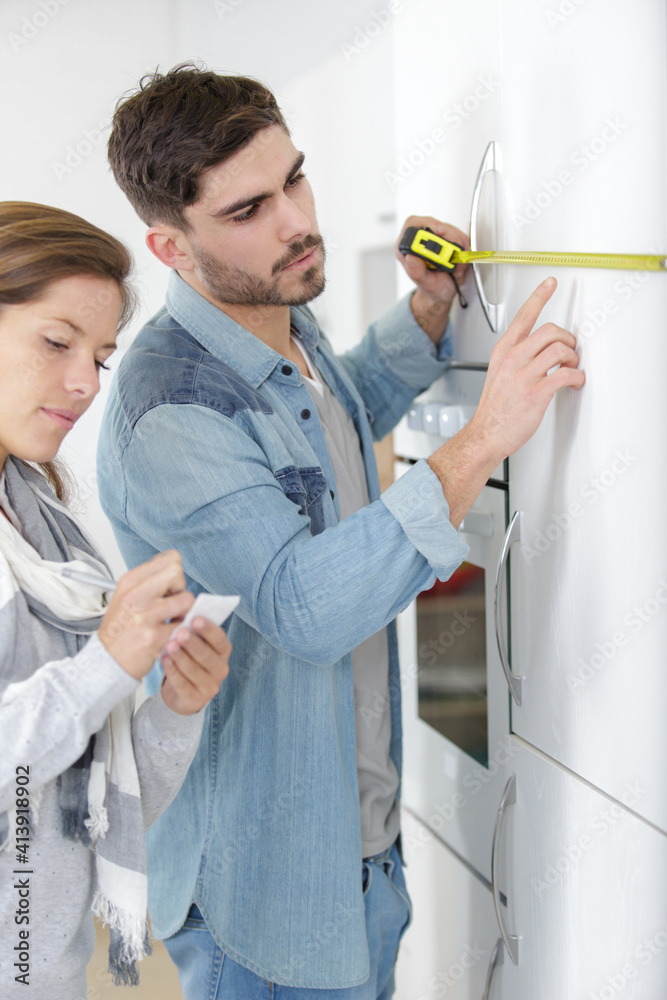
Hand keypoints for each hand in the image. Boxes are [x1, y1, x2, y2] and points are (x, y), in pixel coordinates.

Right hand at [98, 550, 193, 680]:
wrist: (106, 661)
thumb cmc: (120, 629)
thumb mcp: (125, 596)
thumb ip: (148, 581)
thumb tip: (175, 570)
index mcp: (129, 582)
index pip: (168, 559)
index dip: (175, 573)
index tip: (169, 587)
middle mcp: (135, 596)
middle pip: (177, 573)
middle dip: (181, 588)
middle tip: (173, 603)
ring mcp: (144, 616)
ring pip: (186, 600)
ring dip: (185, 612)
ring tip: (173, 620)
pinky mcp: (153, 638)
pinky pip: (184, 626)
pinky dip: (183, 631)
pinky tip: (171, 635)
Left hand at [160, 618, 230, 714]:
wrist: (181, 692)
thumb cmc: (187, 659)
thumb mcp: (193, 644)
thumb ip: (191, 629)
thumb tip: (182, 609)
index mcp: (222, 652)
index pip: (220, 640)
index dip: (208, 630)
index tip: (195, 618)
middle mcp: (220, 669)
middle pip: (208, 656)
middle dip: (193, 643)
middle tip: (180, 632)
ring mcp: (210, 687)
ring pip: (194, 670)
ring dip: (181, 657)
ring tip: (169, 645)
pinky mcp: (196, 700)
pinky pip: (183, 685)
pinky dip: (173, 672)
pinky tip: (164, 660)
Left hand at [395, 215, 469, 341]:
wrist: (443, 292)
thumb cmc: (431, 287)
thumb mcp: (424, 282)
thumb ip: (416, 271)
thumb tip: (410, 257)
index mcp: (408, 247)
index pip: (413, 223)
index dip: (427, 223)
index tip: (440, 232)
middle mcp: (421, 240)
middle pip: (435, 225)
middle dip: (449, 237)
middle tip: (453, 254)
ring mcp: (436, 239)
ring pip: (451, 230)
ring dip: (457, 247)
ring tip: (454, 265)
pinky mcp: (449, 240)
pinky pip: (461, 237)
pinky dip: (464, 249)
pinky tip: (458, 262)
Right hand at [470, 276, 585, 460]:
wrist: (486, 434)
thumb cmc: (495, 409)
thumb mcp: (499, 373)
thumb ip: (517, 357)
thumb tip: (542, 349)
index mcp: (503, 351)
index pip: (523, 315)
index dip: (539, 296)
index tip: (550, 283)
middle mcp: (513, 359)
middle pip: (550, 330)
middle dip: (568, 339)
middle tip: (570, 350)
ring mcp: (524, 375)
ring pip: (560, 349)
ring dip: (574, 358)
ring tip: (572, 368)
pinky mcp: (536, 393)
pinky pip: (566, 374)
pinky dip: (577, 377)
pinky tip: (574, 382)